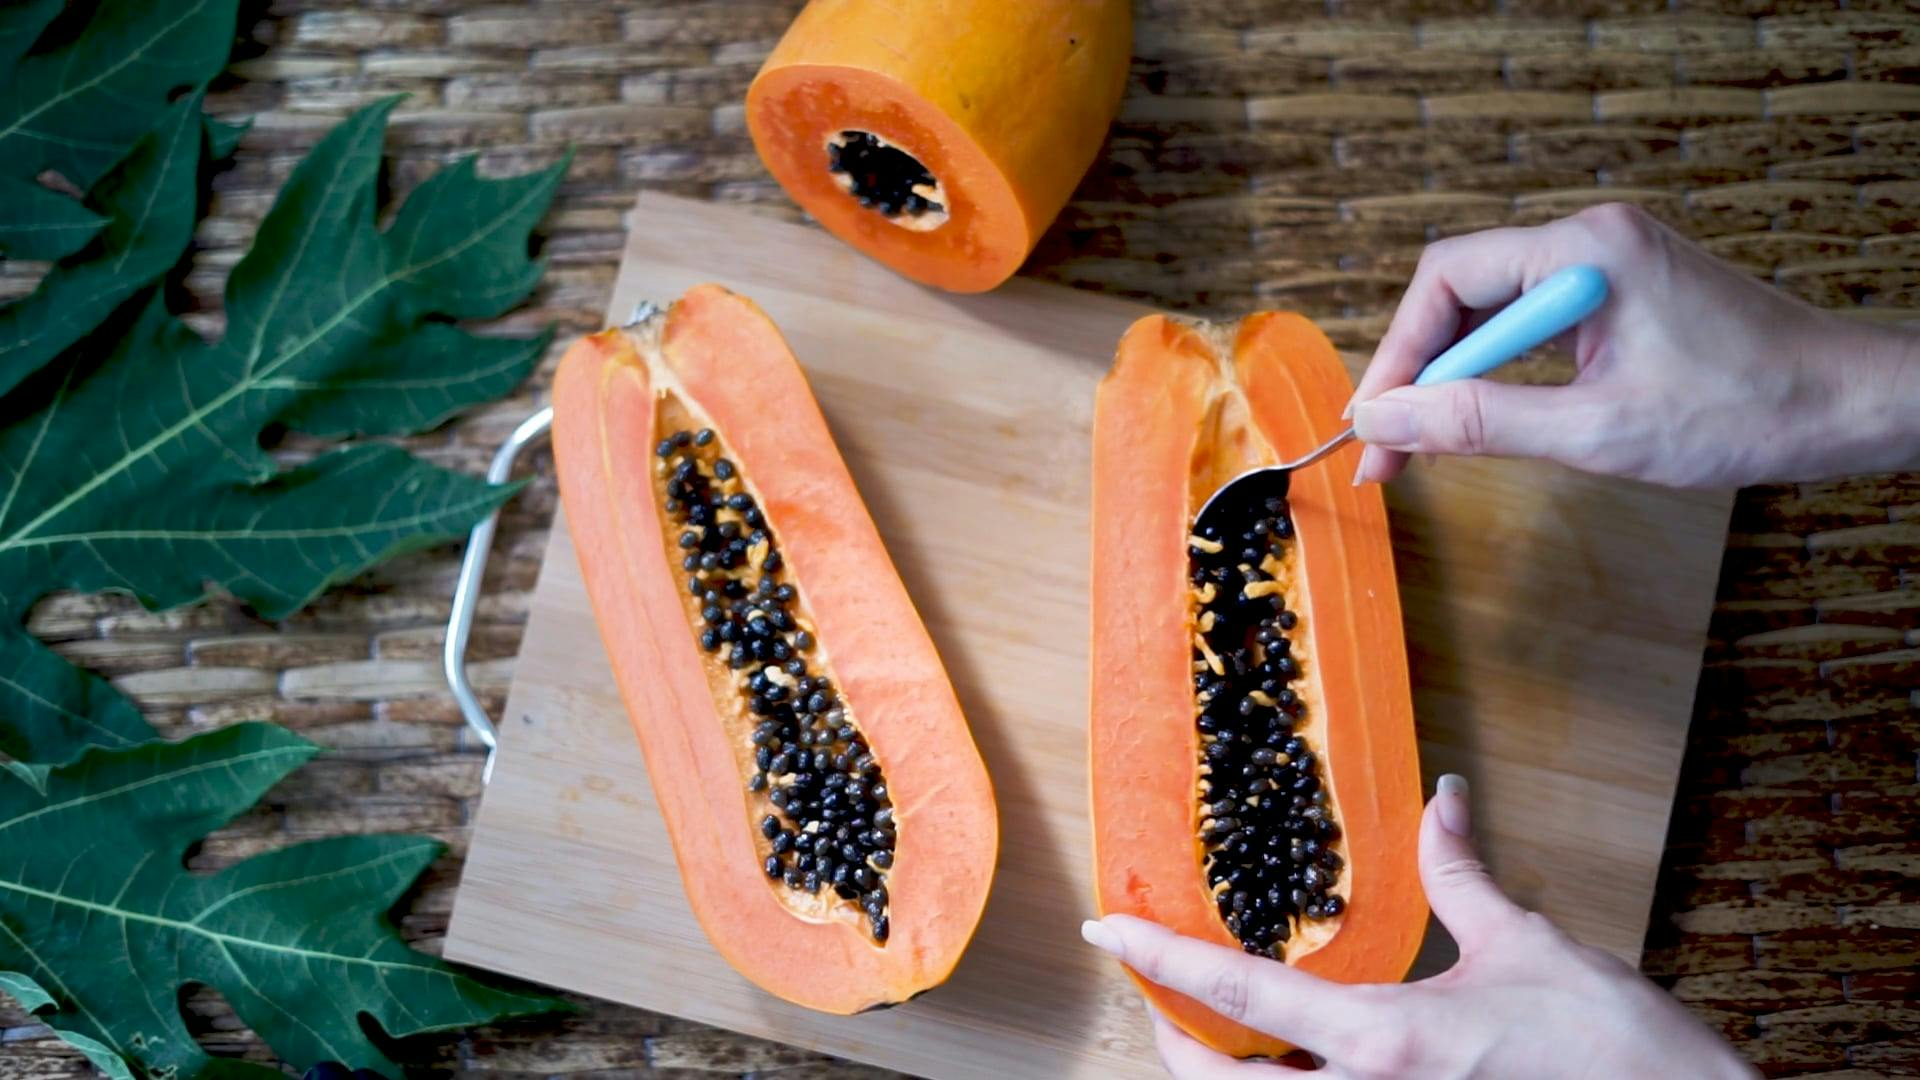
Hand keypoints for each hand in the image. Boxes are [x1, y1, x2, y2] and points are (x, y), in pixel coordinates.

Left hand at [1081, 775, 1757, 1078]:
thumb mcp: (1523, 943)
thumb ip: (1459, 870)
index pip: (1237, 996)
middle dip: (1176, 1040)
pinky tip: (1303, 1057)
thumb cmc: (1611, 1046)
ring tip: (1220, 1024)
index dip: (1160, 958)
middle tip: (1164, 993)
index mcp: (1382, 1041)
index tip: (1106, 929)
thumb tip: (1442, 795)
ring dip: (1230, 1072)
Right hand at [1348, 202, 1919, 487]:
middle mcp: (1590, 240)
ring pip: (1492, 311)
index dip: (1398, 354)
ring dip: (1455, 378)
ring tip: (1422, 445)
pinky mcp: (1622, 294)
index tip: (1371, 422)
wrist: (1848, 406)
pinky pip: (1533, 325)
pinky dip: (1500, 373)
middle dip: (1418, 373)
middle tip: (1386, 450)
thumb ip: (1480, 421)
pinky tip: (1484, 420)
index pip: (1447, 280)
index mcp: (1584, 250)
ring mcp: (1608, 264)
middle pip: (1461, 292)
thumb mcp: (1595, 430)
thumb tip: (1386, 420)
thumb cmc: (1745, 410)